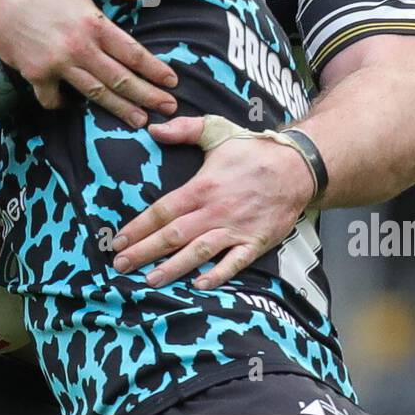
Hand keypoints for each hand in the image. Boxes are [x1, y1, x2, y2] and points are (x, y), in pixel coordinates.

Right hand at [0, 0, 178, 127]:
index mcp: (93, 23)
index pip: (133, 53)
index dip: (155, 70)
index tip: (171, 82)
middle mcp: (78, 47)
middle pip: (120, 79)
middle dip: (147, 96)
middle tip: (168, 108)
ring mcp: (56, 64)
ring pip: (95, 93)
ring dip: (119, 109)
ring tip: (139, 120)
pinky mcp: (35, 74)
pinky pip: (54, 98)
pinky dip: (63, 104)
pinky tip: (73, 106)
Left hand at [110, 115, 314, 288]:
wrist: (297, 167)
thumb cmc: (253, 150)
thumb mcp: (217, 131)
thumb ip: (184, 129)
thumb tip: (153, 129)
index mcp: (202, 187)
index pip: (163, 211)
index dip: (138, 227)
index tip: (117, 241)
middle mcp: (215, 211)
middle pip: (173, 235)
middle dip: (144, 252)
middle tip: (120, 266)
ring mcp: (236, 229)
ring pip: (198, 252)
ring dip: (172, 268)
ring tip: (149, 280)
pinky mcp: (255, 242)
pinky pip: (234, 262)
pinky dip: (217, 275)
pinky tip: (199, 285)